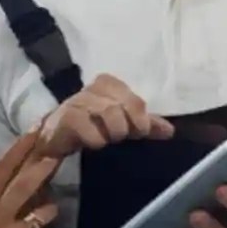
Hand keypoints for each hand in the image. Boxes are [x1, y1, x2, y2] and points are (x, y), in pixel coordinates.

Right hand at [34, 73, 173, 157]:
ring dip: (113, 132)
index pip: (134, 99)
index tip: (140, 132)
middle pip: (122, 105)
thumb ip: (145, 124)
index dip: (140, 118)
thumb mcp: (121, 123)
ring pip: (106, 112)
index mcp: (109, 84)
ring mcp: (77, 101)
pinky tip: (94, 143)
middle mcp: (92, 88)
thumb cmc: (92, 125)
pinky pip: (86, 126)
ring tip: (109, 139)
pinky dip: (95, 139)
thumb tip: (170, 131)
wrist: (56, 136)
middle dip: (128, 126)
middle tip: (126, 137)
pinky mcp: (65, 118)